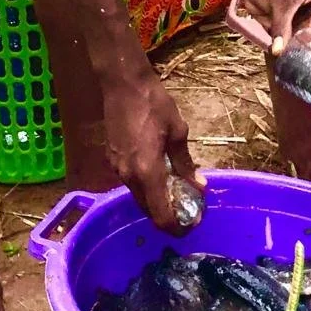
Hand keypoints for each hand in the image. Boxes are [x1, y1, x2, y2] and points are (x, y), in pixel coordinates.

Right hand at [100, 59, 201, 233]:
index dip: (176, 226)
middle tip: (188, 207)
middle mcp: (128, 176)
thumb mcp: (177, 131)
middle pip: (148, 210)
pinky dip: (146, 186)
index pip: (160, 215)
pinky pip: (131, 182)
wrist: (123, 83)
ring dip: (156, 200)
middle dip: (168, 215)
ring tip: (177, 190)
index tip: (191, 224)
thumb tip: (199, 184)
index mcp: (147, 171)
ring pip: (139, 197)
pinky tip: (159, 174)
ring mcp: (117, 168)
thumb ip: (186, 162)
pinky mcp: (112, 159)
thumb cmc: (154, 103)